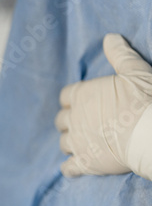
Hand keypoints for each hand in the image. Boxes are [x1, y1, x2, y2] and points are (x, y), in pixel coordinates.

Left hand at [56, 34, 151, 179]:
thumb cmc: (145, 100)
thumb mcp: (135, 71)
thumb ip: (120, 55)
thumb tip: (110, 37)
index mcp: (82, 95)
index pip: (66, 96)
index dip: (74, 100)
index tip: (83, 103)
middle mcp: (74, 118)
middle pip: (61, 120)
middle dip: (70, 121)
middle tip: (85, 123)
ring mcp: (78, 142)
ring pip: (64, 143)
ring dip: (72, 142)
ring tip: (84, 142)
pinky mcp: (85, 163)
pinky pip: (68, 168)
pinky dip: (71, 167)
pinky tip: (77, 166)